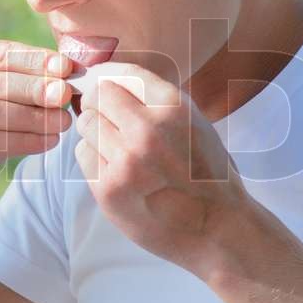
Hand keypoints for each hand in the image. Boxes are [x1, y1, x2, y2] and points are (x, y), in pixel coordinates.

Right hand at [0, 39, 74, 220]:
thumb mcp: (1, 101)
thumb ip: (25, 82)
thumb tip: (67, 69)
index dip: (34, 60)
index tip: (67, 68)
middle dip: (34, 88)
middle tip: (66, 95)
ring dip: (33, 117)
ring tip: (63, 122)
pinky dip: (22, 142)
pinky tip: (48, 142)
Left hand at [71, 62, 249, 272]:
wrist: (219, 229)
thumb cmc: (209, 176)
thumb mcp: (194, 124)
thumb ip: (157, 101)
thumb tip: (112, 79)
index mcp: (174, 108)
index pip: (122, 73)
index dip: (105, 74)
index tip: (98, 79)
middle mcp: (148, 131)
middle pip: (97, 96)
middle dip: (97, 104)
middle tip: (105, 117)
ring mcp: (126, 161)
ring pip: (85, 125)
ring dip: (95, 132)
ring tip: (118, 149)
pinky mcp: (110, 189)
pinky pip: (83, 155)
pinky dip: (93, 158)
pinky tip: (116, 170)